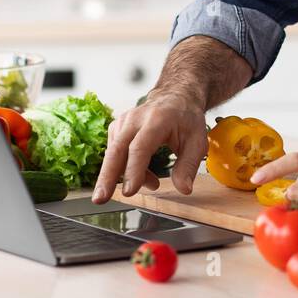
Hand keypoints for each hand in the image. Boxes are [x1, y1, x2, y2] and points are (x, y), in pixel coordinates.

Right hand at [92, 83, 208, 202]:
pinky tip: (144, 173)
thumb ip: (189, 166)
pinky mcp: (116, 128)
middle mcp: (135, 119)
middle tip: (100, 199)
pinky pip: (116, 154)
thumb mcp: (197, 141)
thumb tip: (184, 189)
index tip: (130, 191)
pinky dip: (126, 169)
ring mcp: (123, 122)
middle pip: (116, 150)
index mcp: (157, 120)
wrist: (175, 98)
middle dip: (106, 177)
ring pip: (114, 155)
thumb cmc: (186, 119)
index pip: (139, 147)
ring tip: (153, 183)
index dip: (134, 170)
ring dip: (126, 176)